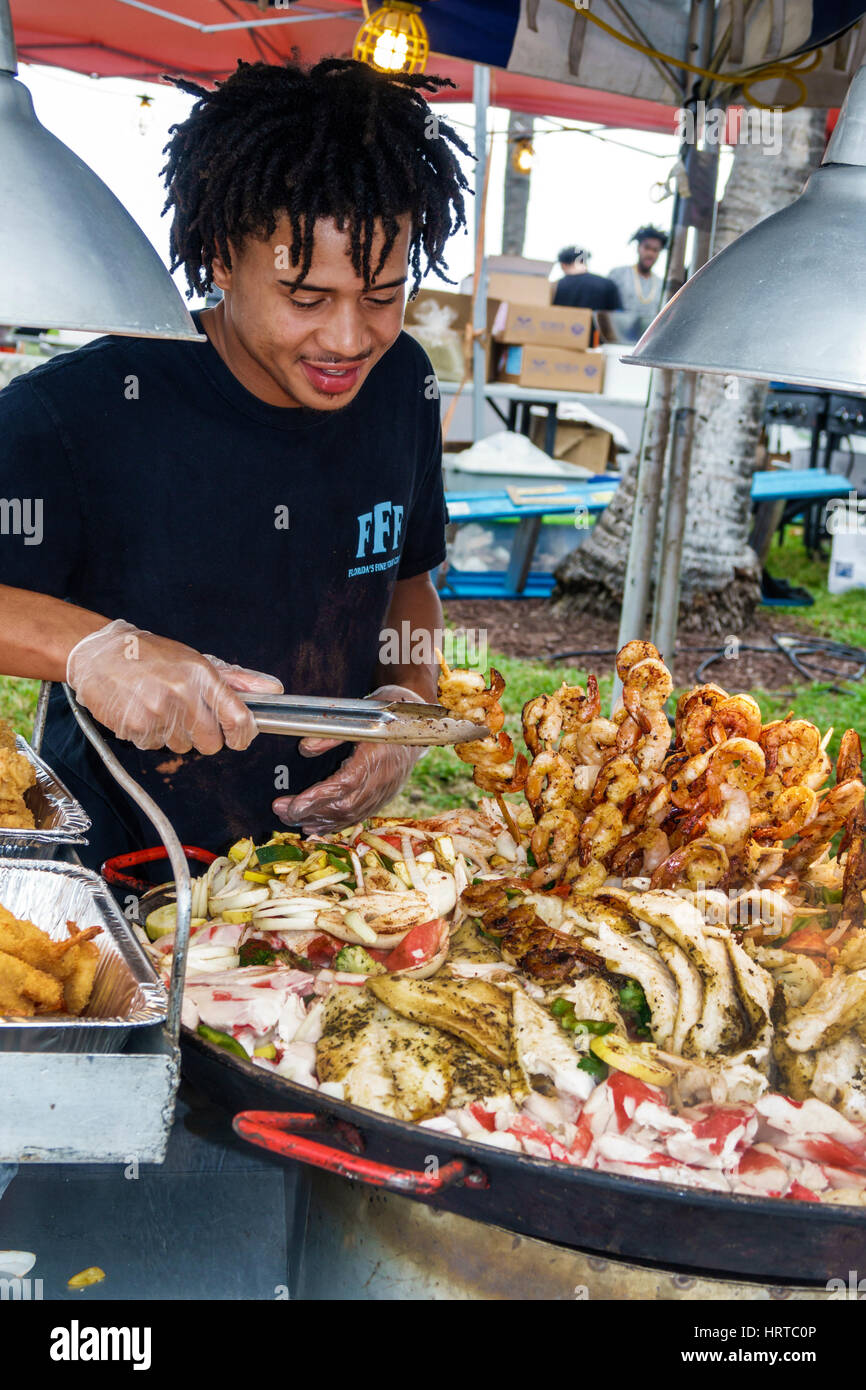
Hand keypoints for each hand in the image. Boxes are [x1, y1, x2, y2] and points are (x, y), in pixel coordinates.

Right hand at [66, 618, 283, 753]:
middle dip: (204, 736)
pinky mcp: (135, 727)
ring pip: (183, 748)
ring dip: (174, 734)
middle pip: (212, 744)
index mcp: (201, 676)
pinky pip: (155, 747)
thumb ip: (237, 679)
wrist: (99, 653)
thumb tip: (274, 689)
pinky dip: (150, 735)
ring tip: (159, 708)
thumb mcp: (196, 660)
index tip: (239, 737)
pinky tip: (142, 712)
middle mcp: (182, 694)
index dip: (243, 736)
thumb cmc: (151, 655)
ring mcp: (157, 713)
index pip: (238, 719)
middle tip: (187, 716)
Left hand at [272, 684, 424, 833]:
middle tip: (282, 811)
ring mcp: (385, 791)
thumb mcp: (356, 716)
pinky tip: (317, 825)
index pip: (343, 786)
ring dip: (320, 821)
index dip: (316, 799)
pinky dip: (336, 823)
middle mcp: (382, 779)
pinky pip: (359, 816)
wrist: (415, 724)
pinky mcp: (384, 797)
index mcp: (376, 757)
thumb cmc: (384, 716)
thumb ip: (330, 734)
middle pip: (344, 806)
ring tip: (293, 820)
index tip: (291, 805)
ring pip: (351, 815)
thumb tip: (304, 749)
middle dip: (310, 812)